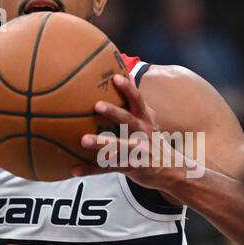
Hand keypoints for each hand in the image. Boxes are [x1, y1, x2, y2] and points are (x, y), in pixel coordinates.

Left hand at [72, 74, 185, 189]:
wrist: (168, 169)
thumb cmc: (151, 139)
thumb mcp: (148, 119)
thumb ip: (135, 101)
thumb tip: (128, 74)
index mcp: (145, 119)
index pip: (138, 100)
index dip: (128, 89)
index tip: (116, 78)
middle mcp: (142, 133)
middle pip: (128, 120)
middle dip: (113, 112)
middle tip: (97, 105)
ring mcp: (136, 150)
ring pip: (118, 146)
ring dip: (101, 143)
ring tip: (84, 140)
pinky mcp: (129, 166)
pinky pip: (107, 168)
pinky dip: (90, 169)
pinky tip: (75, 170)